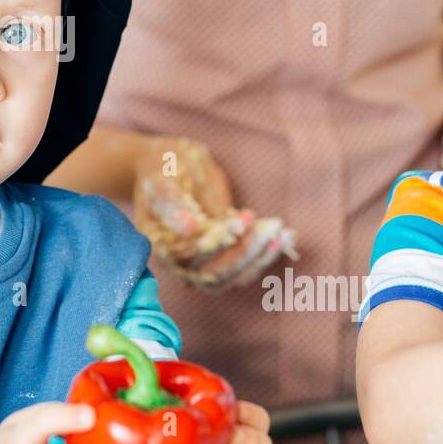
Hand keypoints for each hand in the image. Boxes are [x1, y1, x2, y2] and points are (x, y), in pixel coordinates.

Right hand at [133, 136, 296, 289]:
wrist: (171, 168)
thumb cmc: (166, 167)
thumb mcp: (165, 177)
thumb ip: (175, 202)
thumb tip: (192, 229)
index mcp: (157, 242)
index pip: (189, 253)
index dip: (216, 242)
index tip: (242, 221)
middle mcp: (176, 261)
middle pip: (213, 272)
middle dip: (245, 250)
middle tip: (271, 226)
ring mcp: (197, 264)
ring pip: (231, 276)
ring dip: (259, 257)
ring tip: (280, 231)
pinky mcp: (218, 261)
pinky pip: (242, 269)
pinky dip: (264, 256)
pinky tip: (285, 235)